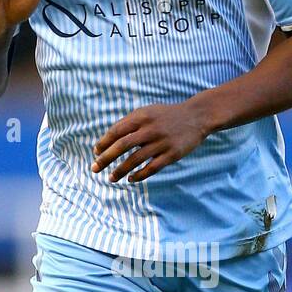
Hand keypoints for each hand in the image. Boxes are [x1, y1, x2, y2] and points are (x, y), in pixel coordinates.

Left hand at [92, 101, 210, 182]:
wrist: (196, 116)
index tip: (96, 153)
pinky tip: (131, 179)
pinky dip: (139, 175)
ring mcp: (162, 142)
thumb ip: (128, 123)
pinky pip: (152, 168)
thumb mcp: (147, 112)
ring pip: (135, 159)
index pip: (116, 131)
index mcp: (142, 117)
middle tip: (94, 169)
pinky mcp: (172, 154)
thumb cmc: (166, 116)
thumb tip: (107, 141)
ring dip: (120, 170)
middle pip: (122, 146)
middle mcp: (150, 129)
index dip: (104, 143)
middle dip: (106, 158)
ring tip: (111, 178)